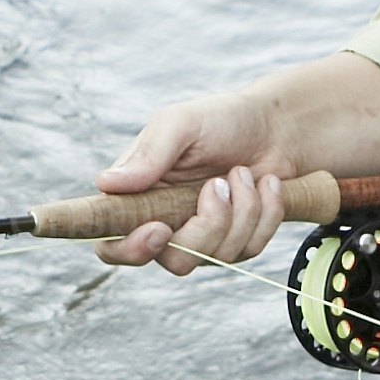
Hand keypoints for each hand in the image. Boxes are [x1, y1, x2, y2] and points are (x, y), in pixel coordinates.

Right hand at [93, 90, 291, 273]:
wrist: (274, 126)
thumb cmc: (219, 120)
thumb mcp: (180, 124)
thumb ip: (148, 154)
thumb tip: (105, 183)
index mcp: (137, 197)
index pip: (112, 245)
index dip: (131, 250)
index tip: (160, 228)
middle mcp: (165, 224)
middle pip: (175, 260)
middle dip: (207, 226)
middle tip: (219, 183)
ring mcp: (203, 238)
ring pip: (218, 257)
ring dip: (242, 210)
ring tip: (243, 172)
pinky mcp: (237, 242)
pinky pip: (250, 249)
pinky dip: (266, 213)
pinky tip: (267, 184)